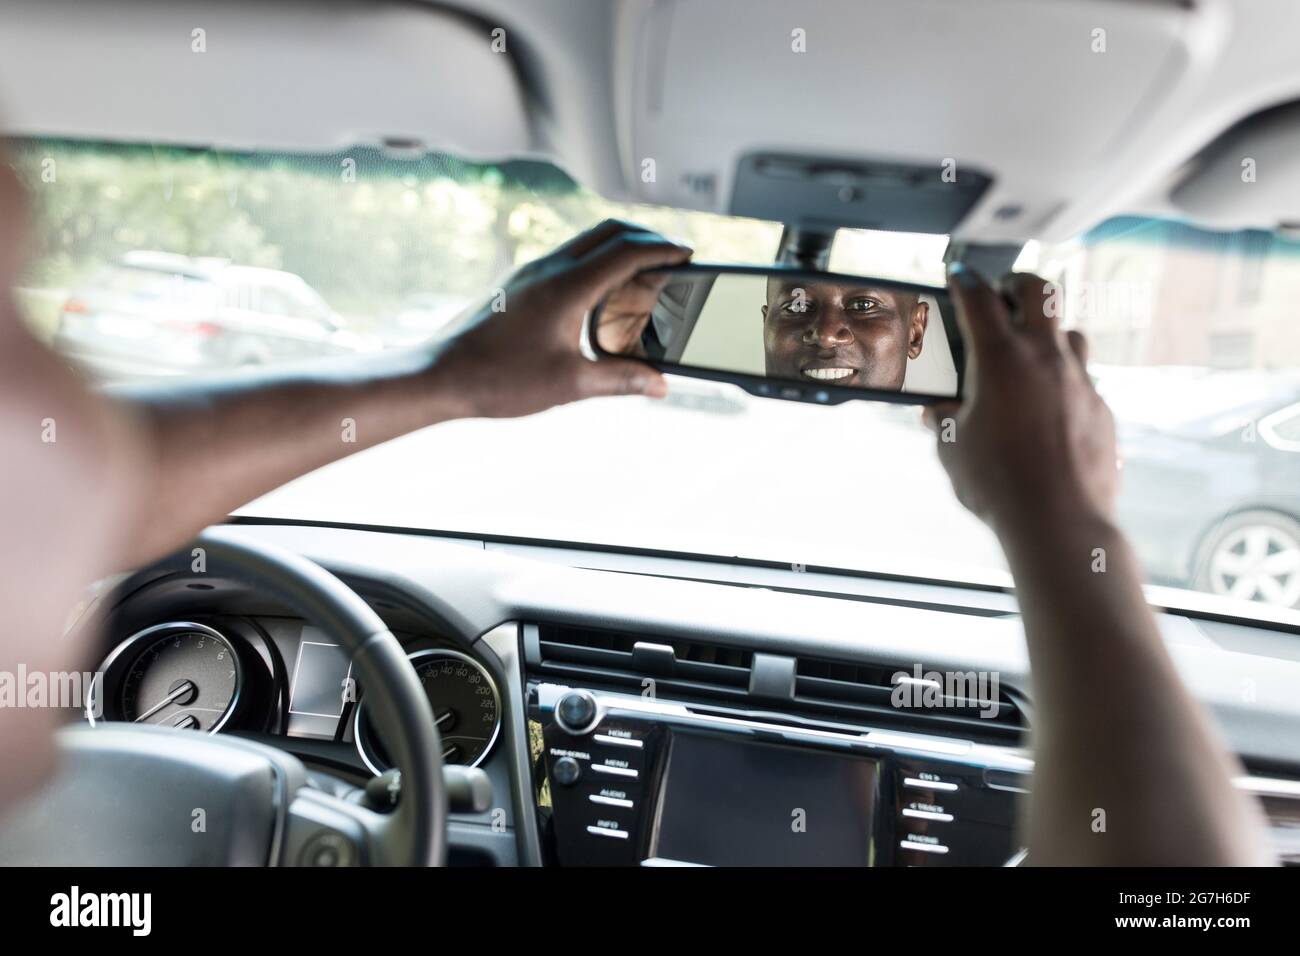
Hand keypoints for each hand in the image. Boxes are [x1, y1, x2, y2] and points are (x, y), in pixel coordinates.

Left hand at [434, 220, 690, 417]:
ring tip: (642, 273)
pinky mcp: (517, 283)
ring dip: (619, 247)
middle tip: (672, 256)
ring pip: (585, 241)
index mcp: (567, 285)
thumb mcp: (569, 384)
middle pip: (609, 231)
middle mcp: (548, 268)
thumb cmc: (498, 379)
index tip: (688, 254)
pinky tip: (597, 294)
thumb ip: (621, 379)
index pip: (628, 250)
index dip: (664, 248)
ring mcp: (529, 272)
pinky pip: (566, 257)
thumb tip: (660, 384)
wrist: (438, 375)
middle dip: (646, 237)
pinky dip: (594, 261)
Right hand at [922, 268, 1117, 535]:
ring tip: (1028, 352)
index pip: (979, 298)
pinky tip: (1047, 405)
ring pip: (1070, 331)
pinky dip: (1063, 379)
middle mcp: (1045, 358)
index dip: (965, 280)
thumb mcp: (953, 449)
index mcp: (1001, 360)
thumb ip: (945, 421)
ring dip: (1048, 332)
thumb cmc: (998, 485)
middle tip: (1002, 296)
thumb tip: (938, 412)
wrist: (1058, 521)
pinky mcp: (1101, 407)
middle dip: (1017, 284)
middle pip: (1039, 289)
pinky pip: (1084, 378)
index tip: (958, 276)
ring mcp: (1080, 381)